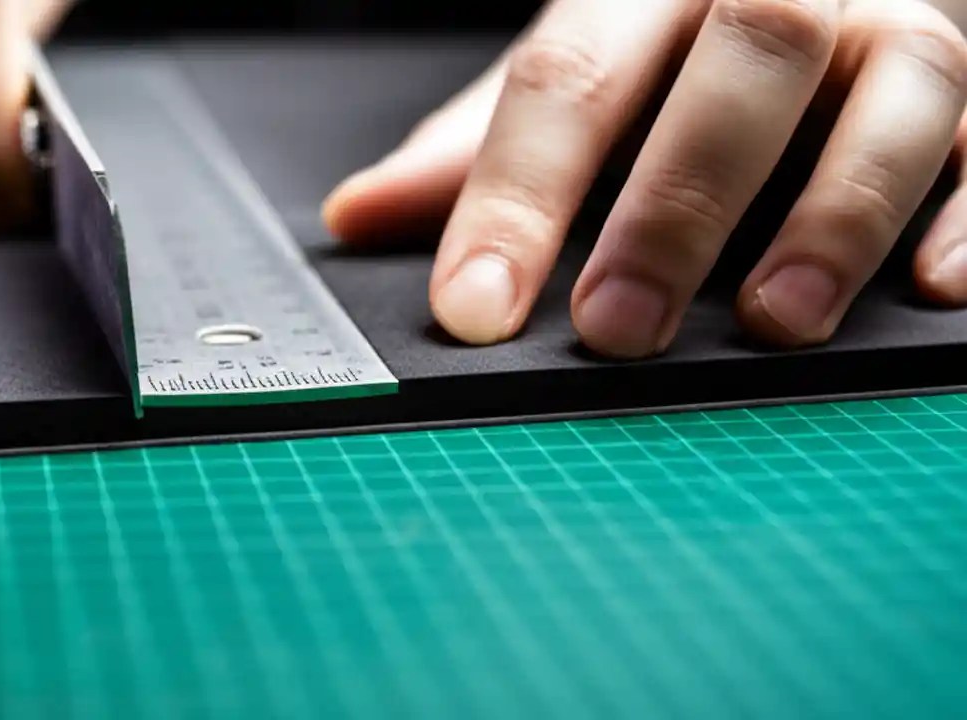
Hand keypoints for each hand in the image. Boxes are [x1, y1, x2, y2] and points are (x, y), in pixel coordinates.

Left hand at [323, 0, 966, 356]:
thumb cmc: (671, 45)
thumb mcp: (577, 75)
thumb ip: (483, 148)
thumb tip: (358, 217)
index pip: (568, 79)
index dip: (514, 195)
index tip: (474, 305)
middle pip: (742, 63)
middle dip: (676, 202)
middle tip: (615, 326)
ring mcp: (893, 27)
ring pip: (898, 91)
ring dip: (835, 212)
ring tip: (772, 321)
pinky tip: (931, 287)